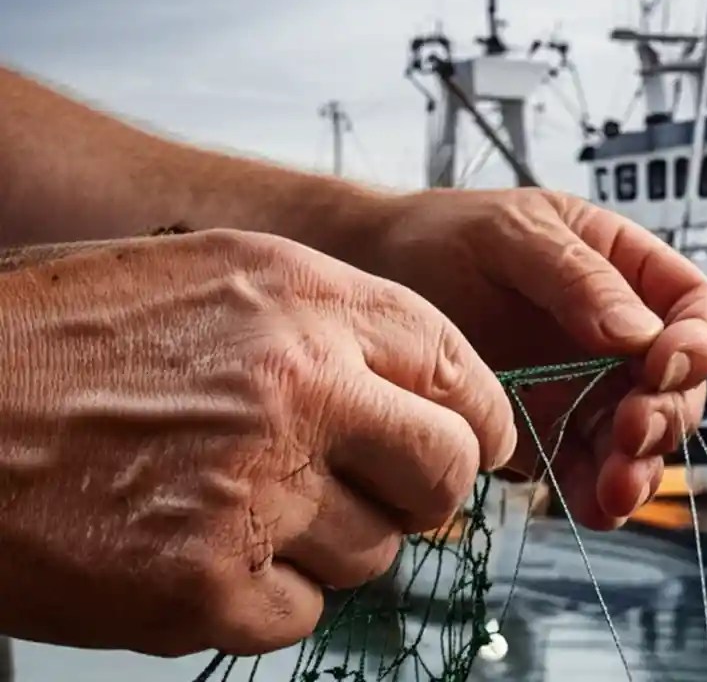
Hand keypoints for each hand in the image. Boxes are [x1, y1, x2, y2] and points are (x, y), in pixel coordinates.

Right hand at [0, 229, 514, 656]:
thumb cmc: (46, 339)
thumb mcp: (203, 275)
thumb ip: (319, 322)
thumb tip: (410, 387)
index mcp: (300, 300)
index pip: (452, 364)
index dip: (479, 412)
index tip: (479, 441)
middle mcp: (296, 388)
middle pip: (442, 466)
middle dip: (428, 488)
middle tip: (393, 494)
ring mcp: (255, 491)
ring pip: (374, 549)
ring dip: (332, 542)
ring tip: (244, 507)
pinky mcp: (204, 585)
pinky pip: (302, 611)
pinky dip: (269, 596)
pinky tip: (206, 552)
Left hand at [365, 188, 706, 530]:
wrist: (376, 274)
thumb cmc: (446, 235)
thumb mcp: (513, 233)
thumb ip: (576, 277)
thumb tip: (638, 334)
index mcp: (627, 272)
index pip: (696, 310)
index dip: (697, 343)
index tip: (662, 364)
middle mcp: (618, 337)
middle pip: (679, 387)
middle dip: (665, 416)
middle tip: (630, 432)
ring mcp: (586, 390)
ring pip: (640, 441)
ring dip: (638, 469)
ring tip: (613, 490)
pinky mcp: (548, 434)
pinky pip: (587, 472)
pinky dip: (595, 496)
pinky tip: (591, 508)